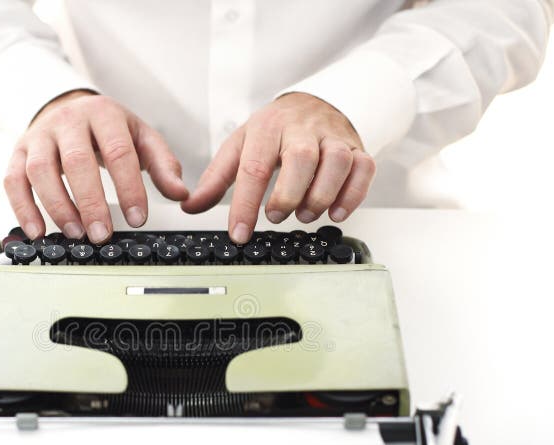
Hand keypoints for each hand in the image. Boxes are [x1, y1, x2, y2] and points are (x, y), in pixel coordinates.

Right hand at [4, 91, 188, 242]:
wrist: (68, 107)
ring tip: (76, 234)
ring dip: (57, 206)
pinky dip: (23, 209)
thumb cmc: (108, 130)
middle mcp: (67, 121)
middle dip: (90, 201)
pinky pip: (13, 181)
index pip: (118, 151)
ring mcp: (39, 135)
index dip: (128, 187)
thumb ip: (163, 165)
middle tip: (102, 234)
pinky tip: (38, 232)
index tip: (138, 219)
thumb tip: (181, 194)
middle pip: (76, 161)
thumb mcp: (141, 138)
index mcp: (103, 114)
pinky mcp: (18, 152)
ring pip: (40, 170)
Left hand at [181, 93, 375, 242]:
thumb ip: (215, 179)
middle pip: (300, 159)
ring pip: (336, 163)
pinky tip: (336, 212)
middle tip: (276, 216)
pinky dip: (353, 195)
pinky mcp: (357, 148)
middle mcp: (303, 129)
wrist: (315, 102)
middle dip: (288, 195)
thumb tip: (189, 206)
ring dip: (321, 197)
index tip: (239, 234)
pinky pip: (363, 169)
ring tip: (304, 214)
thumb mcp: (240, 147)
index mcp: (267, 128)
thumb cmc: (275, 131)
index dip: (245, 205)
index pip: (254, 167)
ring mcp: (333, 137)